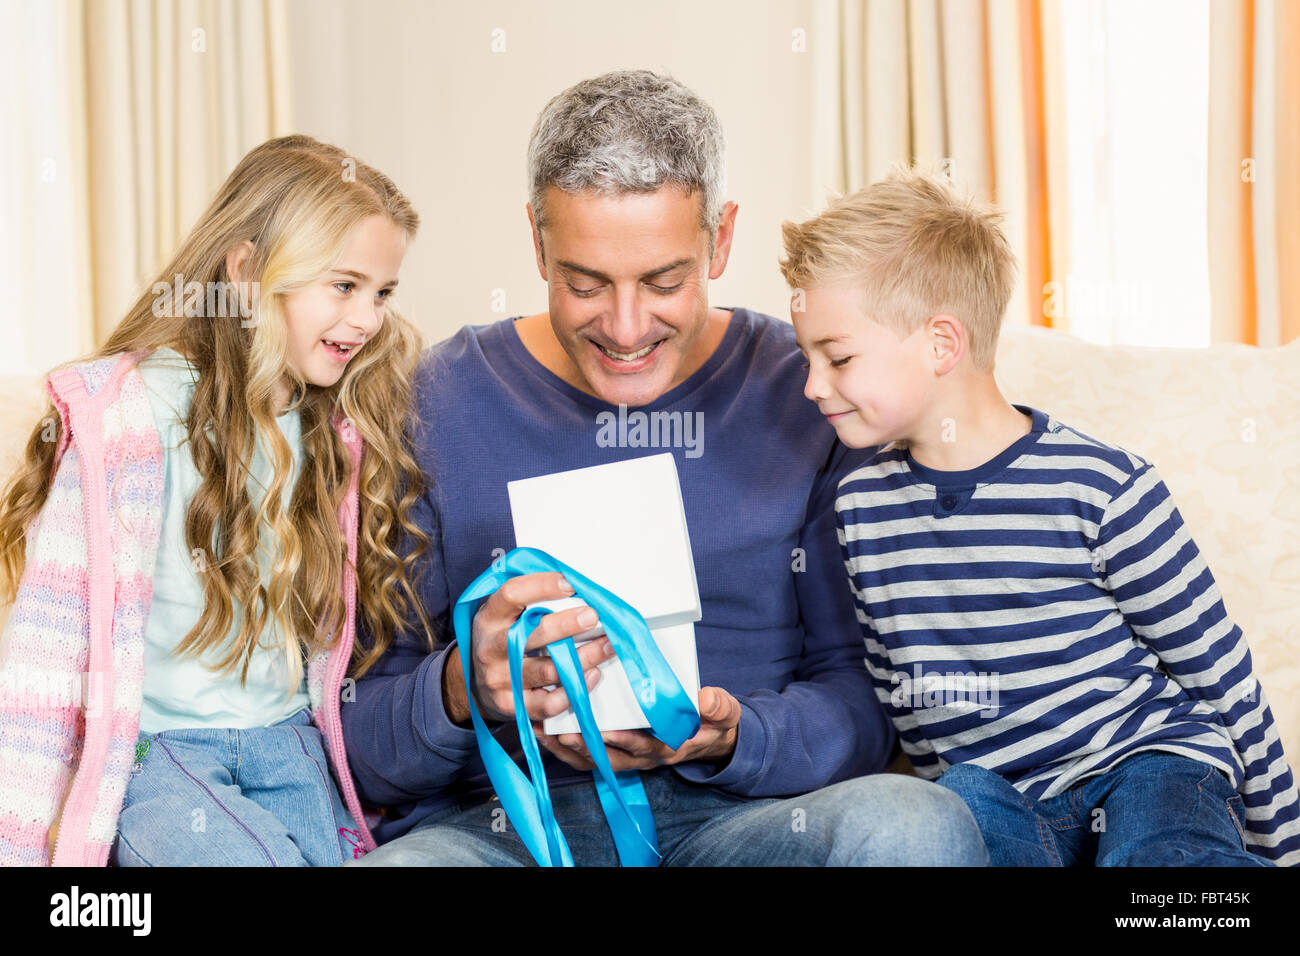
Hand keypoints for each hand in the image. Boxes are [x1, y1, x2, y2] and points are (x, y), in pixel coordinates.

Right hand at [441, 572, 615, 725]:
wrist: (471, 686)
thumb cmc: (498, 642)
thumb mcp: (501, 615)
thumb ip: (528, 600)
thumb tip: (574, 581)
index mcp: (489, 618)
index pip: (511, 595)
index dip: (542, 586)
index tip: (570, 582)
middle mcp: (492, 648)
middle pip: (532, 634)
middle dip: (567, 624)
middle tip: (594, 615)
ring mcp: (501, 679)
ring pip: (548, 670)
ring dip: (584, 658)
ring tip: (608, 645)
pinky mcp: (512, 706)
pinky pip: (549, 703)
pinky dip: (574, 690)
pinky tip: (592, 674)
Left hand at [535, 686, 741, 771]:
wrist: (708, 738)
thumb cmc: (712, 722)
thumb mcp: (724, 713)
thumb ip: (719, 706)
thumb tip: (706, 698)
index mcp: (670, 747)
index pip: (645, 748)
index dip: (626, 741)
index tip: (606, 729)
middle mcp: (645, 758)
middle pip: (610, 757)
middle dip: (585, 745)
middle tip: (561, 730)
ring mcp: (629, 758)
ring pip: (594, 759)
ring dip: (568, 747)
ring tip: (543, 731)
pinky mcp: (616, 754)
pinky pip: (587, 758)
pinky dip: (565, 749)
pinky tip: (544, 732)